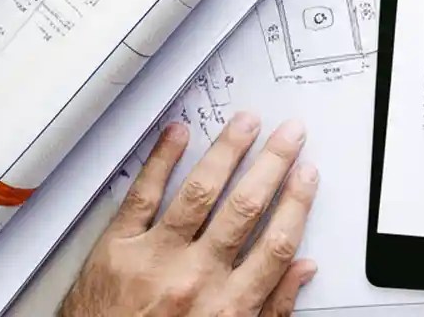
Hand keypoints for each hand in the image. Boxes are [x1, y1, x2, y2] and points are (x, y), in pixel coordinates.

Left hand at [60, 112, 318, 316]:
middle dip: (273, 163)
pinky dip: (161, 160)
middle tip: (288, 134)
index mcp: (229, 308)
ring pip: (199, 192)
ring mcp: (155, 259)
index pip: (275, 242)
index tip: (306, 174)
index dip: (297, 202)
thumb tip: (302, 270)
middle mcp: (195, 279)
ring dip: (227, 151)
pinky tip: (177, 135)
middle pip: (245, 208)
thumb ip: (271, 309)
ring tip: (245, 124)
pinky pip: (143, 195)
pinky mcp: (116, 249)